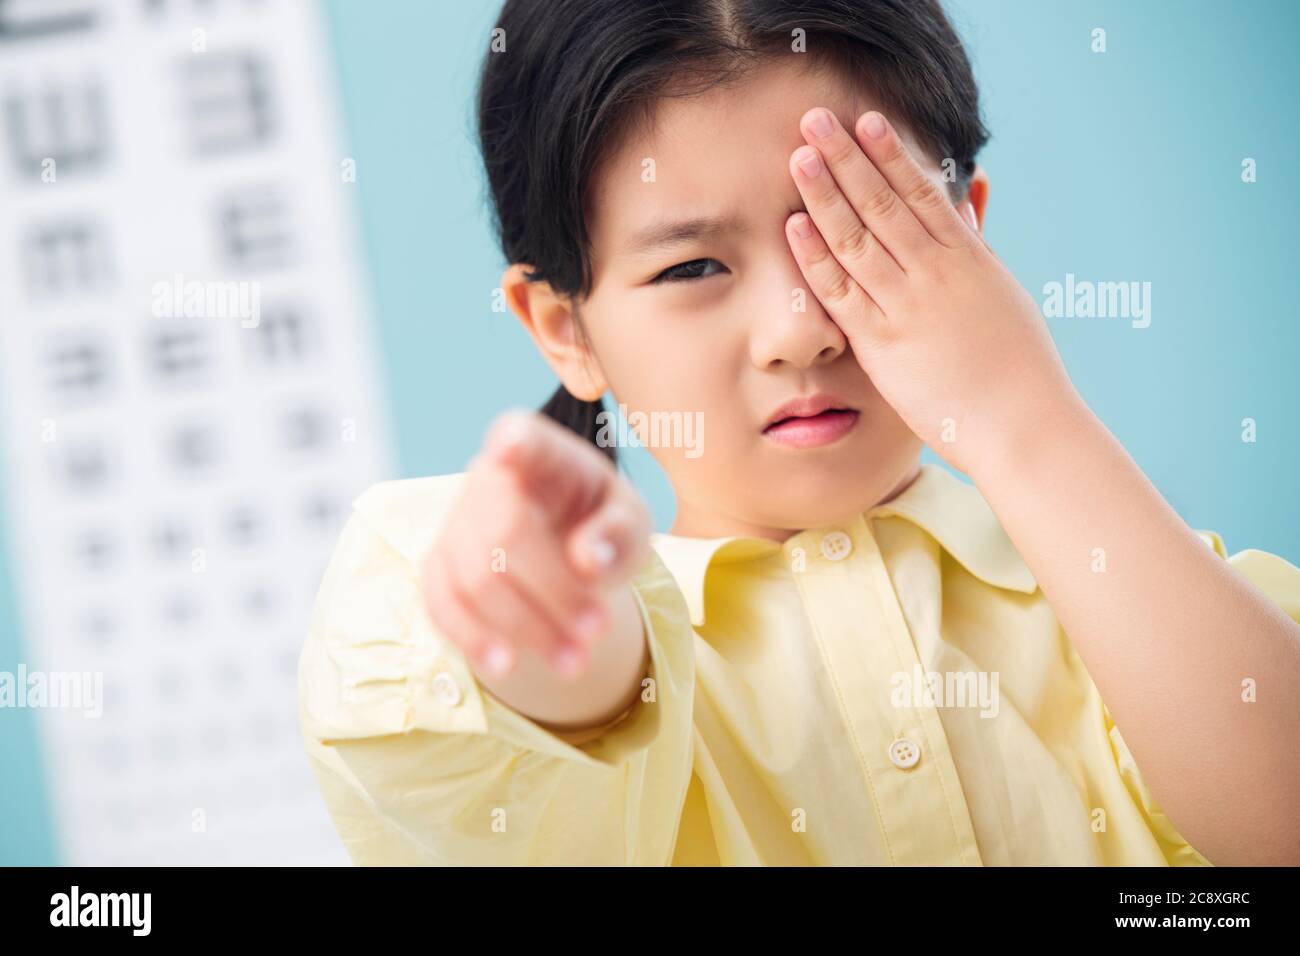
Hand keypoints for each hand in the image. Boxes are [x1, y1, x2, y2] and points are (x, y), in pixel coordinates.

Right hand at [422, 409, 651, 678]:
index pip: (521, 438)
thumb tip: (590, 559)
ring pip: (475, 578)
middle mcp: (488, 478)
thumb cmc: (601, 525)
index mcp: (539, 449)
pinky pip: (443, 604)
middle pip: (506, 535)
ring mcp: (456, 521)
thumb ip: (619, 533)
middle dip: (554, 592)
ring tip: (576, 663)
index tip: (510, 447)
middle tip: (599, 631)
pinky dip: (475, 638)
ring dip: (525, 628)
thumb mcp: (630, 523)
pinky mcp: (438, 566)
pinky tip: (508, 666)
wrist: (565, 551)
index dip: (513, 444)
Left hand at [784, 107, 1081, 477]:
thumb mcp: (1002, 291)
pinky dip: (817, 257)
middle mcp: (936, 274)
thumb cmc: (1017, 364)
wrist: (1021, 423)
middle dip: (846, 158)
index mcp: (968, 258)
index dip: (890, 153)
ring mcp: (907, 307)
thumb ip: (976, 244)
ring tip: (799, 157)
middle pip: (882, 203)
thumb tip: (964, 199)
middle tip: (815, 119)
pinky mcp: (883, 345)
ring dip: (824, 195)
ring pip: (857, 239)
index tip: (866, 119)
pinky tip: (794, 226)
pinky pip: (842, 293)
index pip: (922, 191)